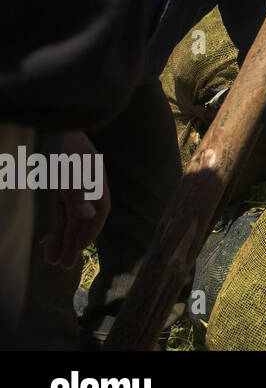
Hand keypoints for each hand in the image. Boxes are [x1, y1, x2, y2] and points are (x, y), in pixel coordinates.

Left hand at [40, 131, 109, 269]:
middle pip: (83, 217)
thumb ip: (77, 191)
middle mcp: (84, 182)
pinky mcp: (55, 184)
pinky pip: (57, 210)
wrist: (42, 120)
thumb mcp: (64, 167)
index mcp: (93, 176)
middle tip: (62, 266)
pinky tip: (46, 240)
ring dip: (61, 238)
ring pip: (68, 216)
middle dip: (73, 242)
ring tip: (51, 261)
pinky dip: (53, 225)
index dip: (91, 230)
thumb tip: (90, 215)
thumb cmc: (56, 142)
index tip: (79, 249)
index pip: (101, 208)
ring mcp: (69, 183)